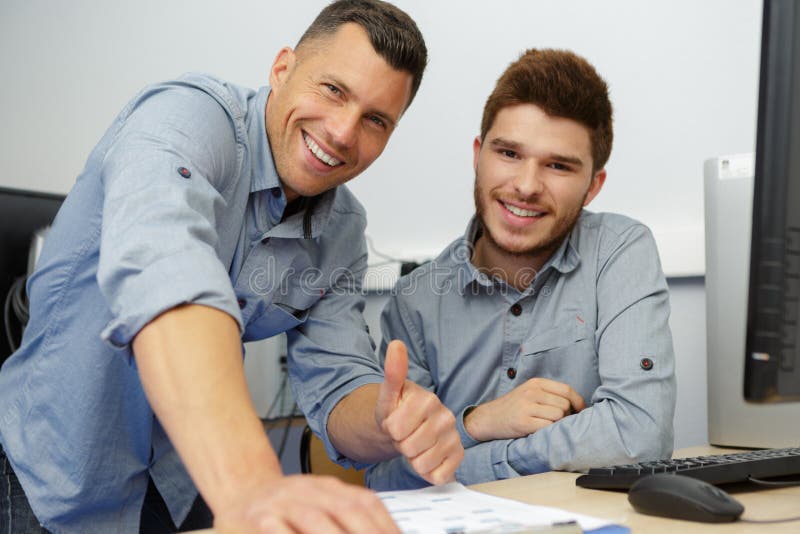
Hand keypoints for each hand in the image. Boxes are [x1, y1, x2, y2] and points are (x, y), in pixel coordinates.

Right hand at [213, 474, 398, 532]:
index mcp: (329, 488)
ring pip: (315, 519)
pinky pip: (278, 529)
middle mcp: (310, 490)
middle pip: (347, 510)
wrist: (241, 491)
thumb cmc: (284, 508)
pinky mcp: (258, 518)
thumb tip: (383, 530)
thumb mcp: (321, 506)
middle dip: (369, 533)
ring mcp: (283, 502)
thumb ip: (347, 519)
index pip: (366, 503)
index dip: (386, 524)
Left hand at [375, 340, 463, 484]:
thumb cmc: (396, 412)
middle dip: (401, 444)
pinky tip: (426, 456)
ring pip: (421, 463)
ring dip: (412, 459)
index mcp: (428, 400)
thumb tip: (395, 345)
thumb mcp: (388, 394)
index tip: (395, 422)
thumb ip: (393, 371)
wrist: (407, 427)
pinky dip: (427, 471)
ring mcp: (453, 437)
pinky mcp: (458, 456)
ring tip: (414, 444)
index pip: (395, 429)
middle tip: (404, 435)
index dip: (390, 430)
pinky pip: (437, 475)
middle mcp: (446, 417)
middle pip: (408, 447)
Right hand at [464, 377, 585, 441]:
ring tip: (547, 426)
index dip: (578, 402)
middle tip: (558, 421)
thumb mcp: (529, 392)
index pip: (566, 390)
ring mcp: (527, 407)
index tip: (581, 411)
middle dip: (567, 415)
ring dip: (558, 424)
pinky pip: (547, 427)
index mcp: (536, 383)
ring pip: (558, 416)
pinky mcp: (523, 422)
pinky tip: (540, 431)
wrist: (488, 418)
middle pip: (565, 405)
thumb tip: (577, 406)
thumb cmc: (513, 407)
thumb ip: (549, 394)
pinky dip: (548, 431)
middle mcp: (532, 392)